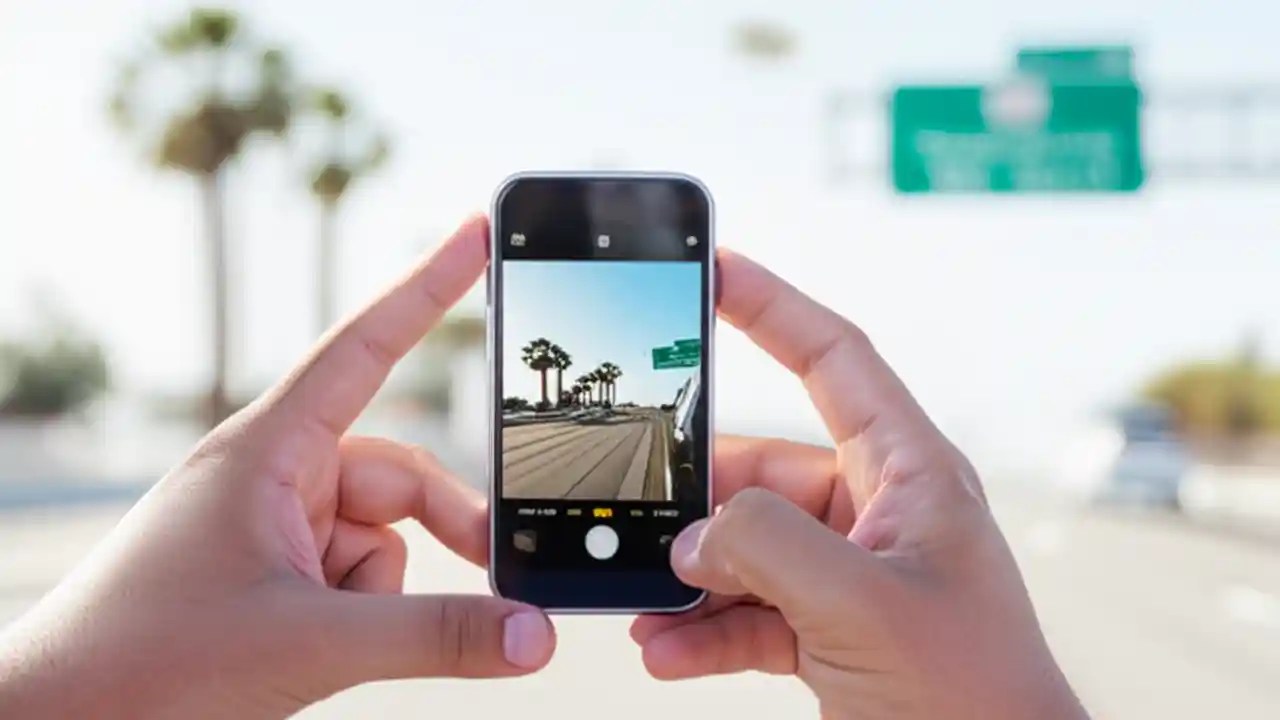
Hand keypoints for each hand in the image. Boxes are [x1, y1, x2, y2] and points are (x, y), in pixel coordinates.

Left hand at [0, 217, 554, 718]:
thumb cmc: (144, 665)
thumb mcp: (308, 644)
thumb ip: (435, 637)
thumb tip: (533, 635)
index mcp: (266, 449)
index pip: (365, 346)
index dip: (428, 287)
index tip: (474, 233)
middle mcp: (272, 474)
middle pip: (399, 473)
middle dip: (447, 526)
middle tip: (497, 574)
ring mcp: (271, 526)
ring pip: (381, 535)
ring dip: (387, 591)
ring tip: (338, 640)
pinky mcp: (270, 573)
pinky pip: (353, 575)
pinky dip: (359, 614)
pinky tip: (314, 649)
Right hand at [631, 250, 1085, 719]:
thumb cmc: (974, 697)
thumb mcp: (865, 608)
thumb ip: (771, 552)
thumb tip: (693, 535)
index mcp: (907, 474)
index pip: (835, 360)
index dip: (774, 308)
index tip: (712, 272)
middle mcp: (874, 513)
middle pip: (763, 471)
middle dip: (697, 501)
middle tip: (639, 512)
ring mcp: (847, 574)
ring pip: (746, 548)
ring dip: (690, 577)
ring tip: (646, 604)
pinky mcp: (826, 630)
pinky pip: (747, 612)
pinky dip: (704, 630)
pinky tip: (666, 649)